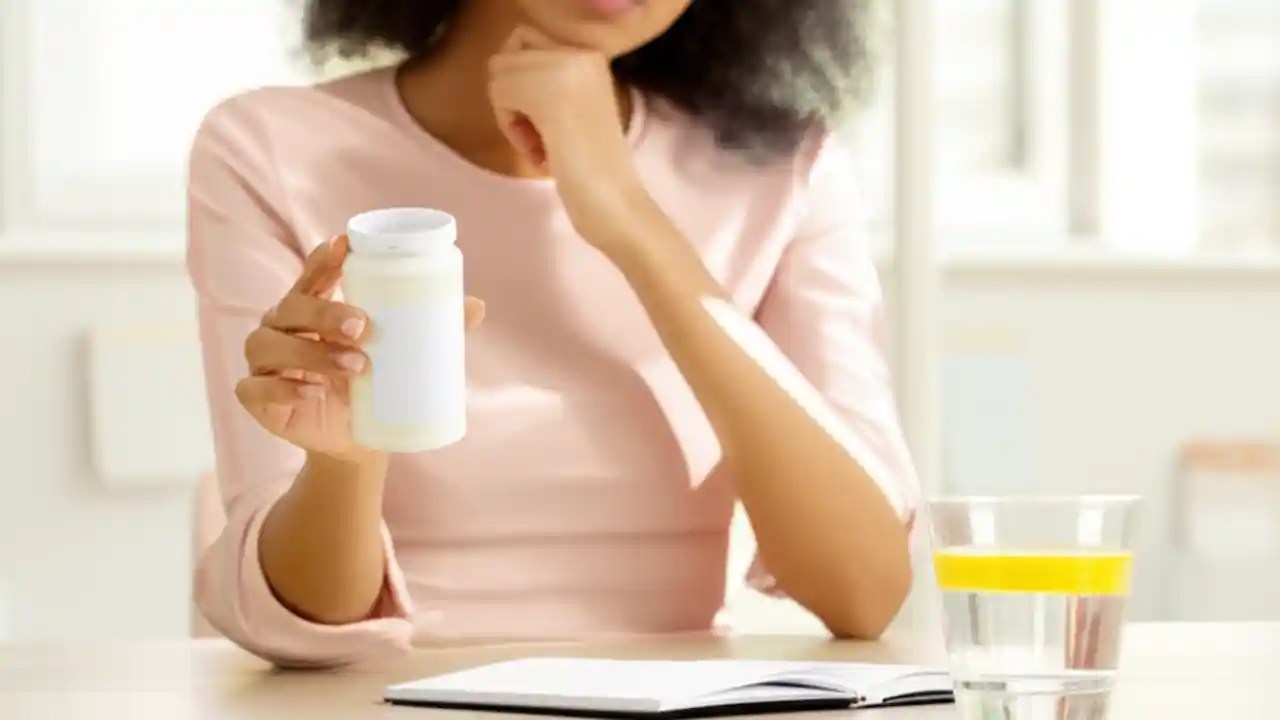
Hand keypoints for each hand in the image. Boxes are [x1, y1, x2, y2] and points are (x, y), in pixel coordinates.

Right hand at [236, 235, 485, 462]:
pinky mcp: (257, 398)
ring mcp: (264, 361)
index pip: (312, 275)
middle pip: (291, 306)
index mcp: (311, 307)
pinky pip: (256, 387)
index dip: (323, 259)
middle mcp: (281, 327)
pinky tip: (313, 391)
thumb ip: (433, 330)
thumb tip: (477, 306)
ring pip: (271, 343)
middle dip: (324, 311)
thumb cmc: (374, 386)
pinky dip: (284, 387)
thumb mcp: (401, 357)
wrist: (357, 442)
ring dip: (312, 352)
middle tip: (363, 327)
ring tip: (356, 366)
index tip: (344, 246)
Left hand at [488, 26, 653, 253]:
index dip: (521, 83)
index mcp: (591, 54)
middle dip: (512, 97)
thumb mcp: (570, 108)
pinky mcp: (549, 92)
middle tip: (539, 136)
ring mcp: (567, 68)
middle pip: (508, 54)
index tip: (544, 120)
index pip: (524, 42)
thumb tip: (499, 66)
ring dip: (510, 115)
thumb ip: (545, 81)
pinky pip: (499, 92)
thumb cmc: (590, 167)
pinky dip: (509, 127)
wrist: (615, 201)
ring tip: (540, 147)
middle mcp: (581, 51)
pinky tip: (539, 152)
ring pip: (500, 73)